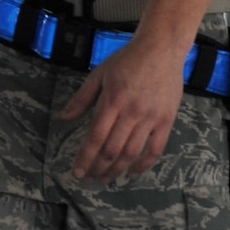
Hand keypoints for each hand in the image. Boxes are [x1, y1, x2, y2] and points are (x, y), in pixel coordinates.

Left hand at [60, 37, 190, 182]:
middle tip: (88, 180)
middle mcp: (131, 112)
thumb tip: (62, 118)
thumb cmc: (126, 61)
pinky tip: (131, 173)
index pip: (95, 137)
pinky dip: (143, 165)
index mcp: (112, 101)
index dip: (85, 158)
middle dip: (98, 168)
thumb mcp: (98, 75)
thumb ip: (80, 99)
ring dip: (117, 170)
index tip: (77, 171)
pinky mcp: (167, 120)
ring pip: (132, 153)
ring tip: (105, 180)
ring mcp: (151, 118)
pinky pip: (155, 149)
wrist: (161, 50)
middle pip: (112, 149)